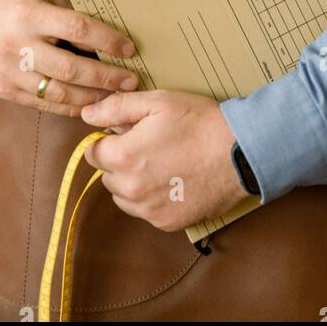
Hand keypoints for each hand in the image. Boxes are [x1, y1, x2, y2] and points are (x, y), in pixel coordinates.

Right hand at [0, 0, 138, 116]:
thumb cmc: (17, 3)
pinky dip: (71, 106)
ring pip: (59, 93)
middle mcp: (18, 45)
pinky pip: (45, 104)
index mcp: (30, 15)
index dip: (107, 40)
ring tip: (115, 96)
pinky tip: (90, 103)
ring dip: (93, 98)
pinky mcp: (6, 91)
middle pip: (71, 68)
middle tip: (130, 81)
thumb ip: (71, 11)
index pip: (77, 29)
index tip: (129, 49)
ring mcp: (10, 72)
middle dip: (106, 77)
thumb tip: (111, 28)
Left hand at [79, 89, 250, 230]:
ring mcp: (148, 210)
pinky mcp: (166, 223)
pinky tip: (173, 180)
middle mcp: (131, 189)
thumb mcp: (157, 102)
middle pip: (108, 175)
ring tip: (162, 163)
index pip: (93, 153)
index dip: (109, 140)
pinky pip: (146, 211)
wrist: (239, 153)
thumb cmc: (199, 123)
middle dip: (121, 160)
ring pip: (124, 196)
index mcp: (124, 157)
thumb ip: (116, 107)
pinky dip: (153, 198)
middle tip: (149, 145)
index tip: (127, 133)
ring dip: (134, 182)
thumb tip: (87, 114)